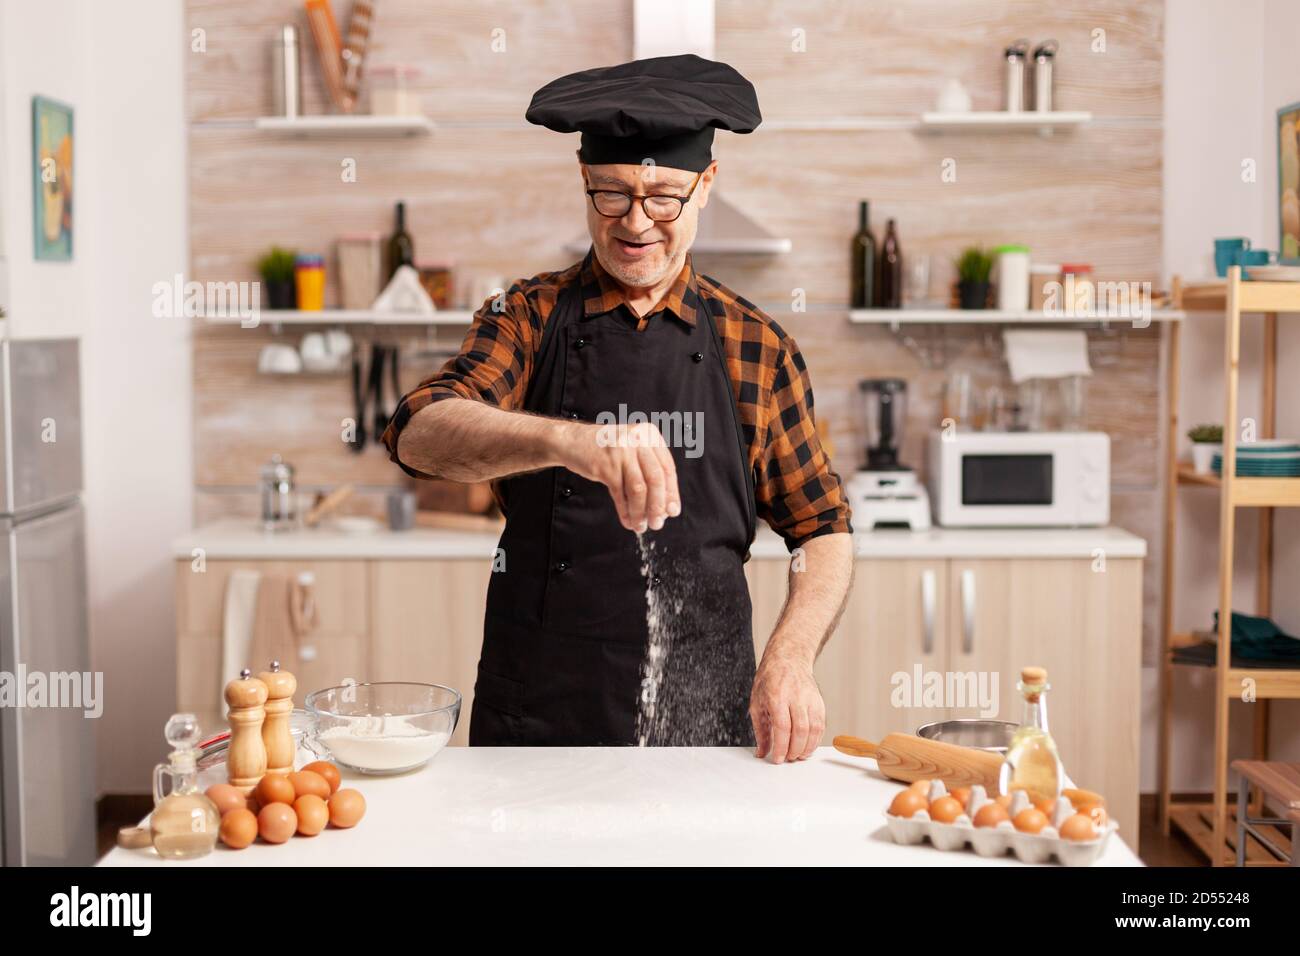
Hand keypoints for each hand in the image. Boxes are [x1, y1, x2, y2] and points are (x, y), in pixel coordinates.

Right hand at [562, 420, 680, 532]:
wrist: (573, 441)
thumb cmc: (606, 449)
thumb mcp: (633, 449)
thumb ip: (649, 469)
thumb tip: (664, 504)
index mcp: (649, 435)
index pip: (667, 468)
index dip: (672, 493)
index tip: (672, 510)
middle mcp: (637, 440)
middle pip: (656, 479)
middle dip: (658, 506)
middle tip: (658, 523)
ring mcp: (621, 452)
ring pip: (638, 489)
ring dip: (641, 511)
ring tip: (641, 525)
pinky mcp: (605, 465)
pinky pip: (619, 493)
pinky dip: (624, 510)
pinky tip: (627, 519)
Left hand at [749, 650, 824, 763]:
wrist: (788, 660)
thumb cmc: (770, 681)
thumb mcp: (757, 703)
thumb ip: (760, 730)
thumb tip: (762, 752)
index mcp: (777, 696)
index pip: (782, 727)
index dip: (781, 746)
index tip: (778, 759)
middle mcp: (795, 696)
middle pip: (800, 730)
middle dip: (795, 750)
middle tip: (788, 759)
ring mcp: (810, 698)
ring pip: (814, 728)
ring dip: (807, 747)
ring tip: (798, 755)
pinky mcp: (819, 701)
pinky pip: (821, 724)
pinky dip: (816, 739)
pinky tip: (808, 746)